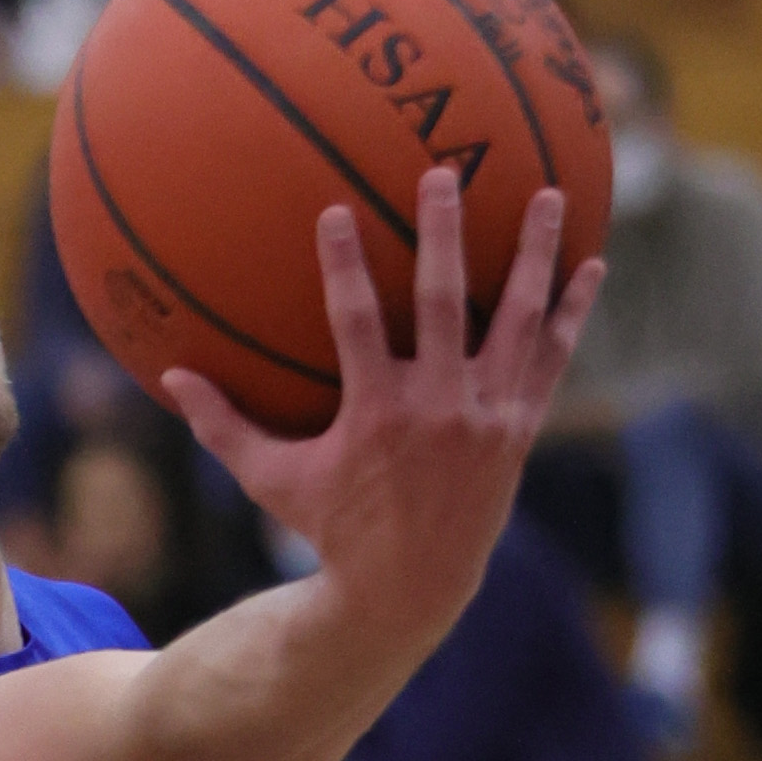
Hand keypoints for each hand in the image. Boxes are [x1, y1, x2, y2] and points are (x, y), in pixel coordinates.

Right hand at [161, 169, 605, 644]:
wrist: (411, 586)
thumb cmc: (333, 527)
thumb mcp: (272, 481)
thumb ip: (224, 426)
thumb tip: (168, 376)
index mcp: (376, 413)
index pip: (357, 322)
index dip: (345, 265)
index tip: (336, 212)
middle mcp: (439, 408)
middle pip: (448, 303)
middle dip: (446, 234)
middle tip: (446, 174)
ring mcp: (487, 417)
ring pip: (518, 321)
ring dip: (535, 257)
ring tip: (552, 197)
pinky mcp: (519, 429)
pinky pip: (552, 360)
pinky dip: (573, 314)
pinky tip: (593, 268)